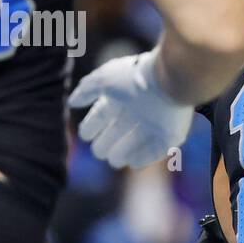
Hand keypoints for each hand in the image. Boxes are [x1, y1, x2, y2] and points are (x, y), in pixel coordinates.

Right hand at [69, 48, 192, 168]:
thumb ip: (86, 89)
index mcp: (123, 95)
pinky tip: (131, 163)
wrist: (168, 81)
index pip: (103, 113)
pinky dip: (143, 157)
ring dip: (122, 152)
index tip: (84, 135)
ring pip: (135, 142)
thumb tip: (72, 103)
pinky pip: (155, 150)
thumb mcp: (104, 80)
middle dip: (105, 142)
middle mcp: (139, 109)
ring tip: (112, 160)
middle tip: (98, 152)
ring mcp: (156, 122)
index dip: (92, 124)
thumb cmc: (134, 78)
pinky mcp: (171, 135)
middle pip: (118, 130)